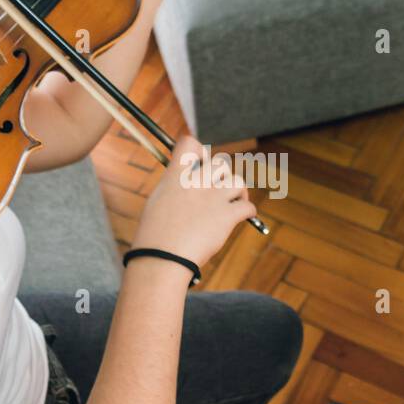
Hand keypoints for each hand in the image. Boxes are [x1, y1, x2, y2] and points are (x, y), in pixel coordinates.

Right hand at [132, 135, 255, 267]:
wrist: (163, 259)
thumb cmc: (155, 236)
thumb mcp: (158, 202)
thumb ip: (175, 186)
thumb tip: (185, 182)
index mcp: (175, 176)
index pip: (190, 144)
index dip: (199, 151)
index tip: (201, 163)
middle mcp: (196, 182)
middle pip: (220, 163)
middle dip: (221, 176)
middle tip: (218, 190)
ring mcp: (213, 198)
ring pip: (238, 180)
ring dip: (238, 191)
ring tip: (233, 202)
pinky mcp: (227, 216)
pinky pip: (247, 206)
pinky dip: (248, 211)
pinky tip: (243, 217)